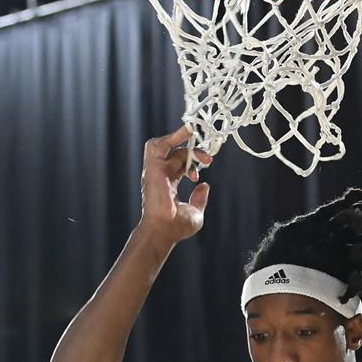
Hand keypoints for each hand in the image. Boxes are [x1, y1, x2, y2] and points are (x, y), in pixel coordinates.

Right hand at [138, 125, 212, 243]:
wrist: (163, 231)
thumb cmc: (176, 227)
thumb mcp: (195, 212)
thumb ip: (199, 199)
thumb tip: (204, 186)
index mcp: (168, 184)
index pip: (180, 165)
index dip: (194, 163)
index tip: (205, 168)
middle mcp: (160, 175)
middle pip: (176, 154)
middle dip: (192, 152)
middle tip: (208, 159)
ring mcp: (156, 170)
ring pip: (165, 145)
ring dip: (179, 137)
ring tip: (194, 132)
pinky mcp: (153, 167)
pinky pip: (161, 145)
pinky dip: (174, 135)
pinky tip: (188, 130)